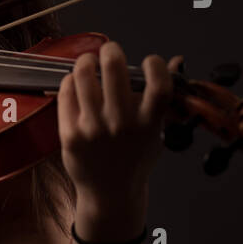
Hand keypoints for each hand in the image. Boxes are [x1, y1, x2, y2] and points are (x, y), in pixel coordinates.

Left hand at [56, 41, 183, 214]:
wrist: (110, 193)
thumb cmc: (135, 159)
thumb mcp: (156, 132)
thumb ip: (163, 99)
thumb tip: (176, 61)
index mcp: (148, 124)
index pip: (159, 84)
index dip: (155, 65)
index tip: (149, 61)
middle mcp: (121, 125)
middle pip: (115, 70)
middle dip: (111, 51)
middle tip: (110, 50)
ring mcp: (93, 129)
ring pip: (84, 77)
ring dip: (86, 61)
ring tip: (88, 61)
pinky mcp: (70, 134)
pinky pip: (66, 94)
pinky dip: (70, 81)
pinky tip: (75, 81)